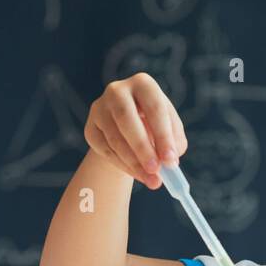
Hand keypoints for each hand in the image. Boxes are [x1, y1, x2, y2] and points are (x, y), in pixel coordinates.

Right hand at [84, 72, 187, 188]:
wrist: (128, 130)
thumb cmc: (155, 127)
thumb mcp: (171, 130)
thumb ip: (174, 143)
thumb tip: (169, 162)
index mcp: (143, 84)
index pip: (154, 108)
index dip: (163, 135)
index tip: (171, 160)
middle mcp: (118, 91)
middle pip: (127, 118)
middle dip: (143, 148)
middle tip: (156, 170)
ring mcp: (100, 109)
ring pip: (114, 138)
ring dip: (134, 162)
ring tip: (152, 180)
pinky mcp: (90, 128)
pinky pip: (105, 150)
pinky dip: (124, 166)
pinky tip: (139, 174)